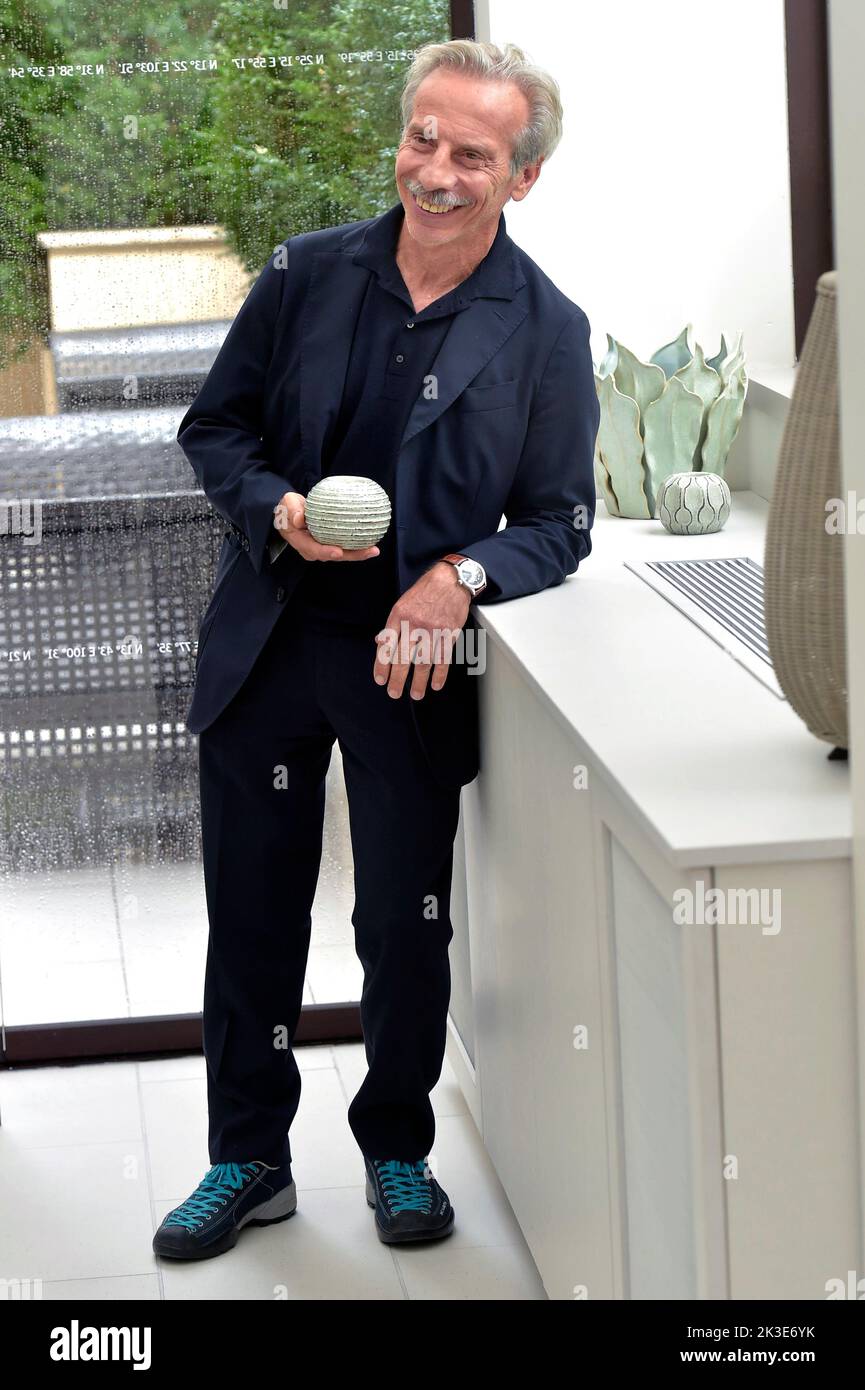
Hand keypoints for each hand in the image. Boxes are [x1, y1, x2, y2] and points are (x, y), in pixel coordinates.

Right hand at [273, 491, 380, 562]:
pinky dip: (357, 546)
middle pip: (334, 556)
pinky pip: (345, 547)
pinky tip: (370, 542)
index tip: (338, 551)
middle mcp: (313, 549)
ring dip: (358, 553)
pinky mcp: (330, 543)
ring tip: (374, 550)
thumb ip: (291, 510)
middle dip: (352, 556)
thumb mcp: (286, 505)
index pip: (314, 549)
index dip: (326, 552)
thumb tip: (299, 519)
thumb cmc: (288, 509)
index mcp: (301, 541)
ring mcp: (323, 547)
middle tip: (369, 551)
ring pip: (342, 554)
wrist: (291, 513)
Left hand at [373, 562, 471, 699]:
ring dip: (419, 682)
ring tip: (415, 695)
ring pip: (423, 662)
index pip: (387, 646)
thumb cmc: (425, 592)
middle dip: (397, 679)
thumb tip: (380, 643)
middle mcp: (414, 624)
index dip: (382, 665)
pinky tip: (436, 684)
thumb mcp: (402, 604)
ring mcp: (433, 630)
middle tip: (393, 693)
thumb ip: (392, 625)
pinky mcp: (449, 634)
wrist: (450, 580)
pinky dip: (440, 674)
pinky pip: (443, 658)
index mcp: (399, 616)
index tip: (380, 679)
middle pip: (403, 658)